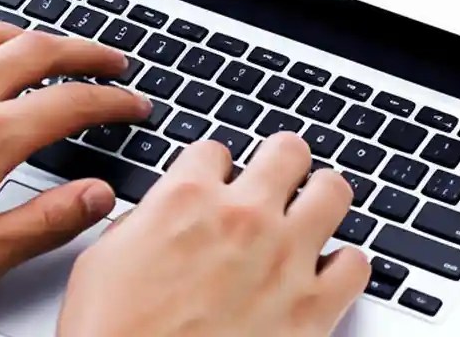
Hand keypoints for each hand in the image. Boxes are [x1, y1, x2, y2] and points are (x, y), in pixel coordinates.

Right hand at [58, 134, 370, 336]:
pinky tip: (325, 275)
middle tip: (276, 184)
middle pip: (288, 151)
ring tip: (309, 217)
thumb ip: (142, 223)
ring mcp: (285, 259)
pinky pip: (356, 264)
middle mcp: (243, 218)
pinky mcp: (313, 308)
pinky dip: (344, 266)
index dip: (216, 169)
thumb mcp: (103, 262)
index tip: (218, 184)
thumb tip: (159, 216)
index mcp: (187, 199)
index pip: (218, 150)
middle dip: (281, 165)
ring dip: (321, 201)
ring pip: (334, 191)